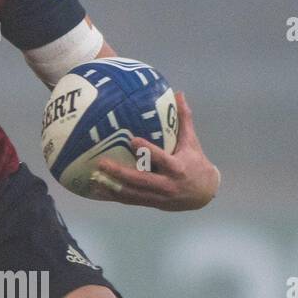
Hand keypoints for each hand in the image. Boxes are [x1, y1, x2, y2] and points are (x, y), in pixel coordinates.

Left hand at [87, 92, 219, 209]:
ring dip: (112, 187)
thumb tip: (179, 94)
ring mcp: (157, 196)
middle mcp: (166, 184)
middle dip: (120, 173)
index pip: (161, 159)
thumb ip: (184, 119)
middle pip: (140, 180)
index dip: (148, 151)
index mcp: (177, 168)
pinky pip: (130, 200)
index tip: (132, 140)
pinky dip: (113, 196)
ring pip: (132, 194)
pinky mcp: (151, 203)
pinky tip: (98, 190)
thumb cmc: (196, 163)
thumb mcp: (192, 142)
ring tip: (94, 178)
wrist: (203, 194)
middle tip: (102, 163)